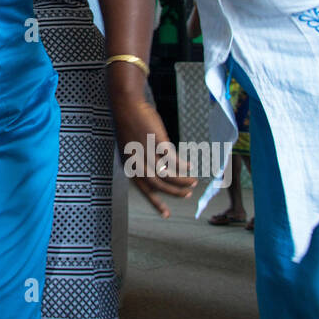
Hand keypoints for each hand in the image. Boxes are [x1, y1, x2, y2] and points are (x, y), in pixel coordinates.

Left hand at [112, 94, 196, 217]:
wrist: (126, 104)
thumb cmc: (128, 124)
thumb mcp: (130, 146)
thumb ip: (140, 160)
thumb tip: (157, 170)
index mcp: (129, 165)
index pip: (144, 189)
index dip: (156, 203)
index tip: (167, 214)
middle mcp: (137, 161)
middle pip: (158, 184)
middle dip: (174, 192)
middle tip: (187, 194)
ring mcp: (147, 151)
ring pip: (168, 174)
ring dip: (182, 180)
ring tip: (193, 181)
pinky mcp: (157, 141)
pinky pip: (173, 159)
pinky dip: (183, 165)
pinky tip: (190, 166)